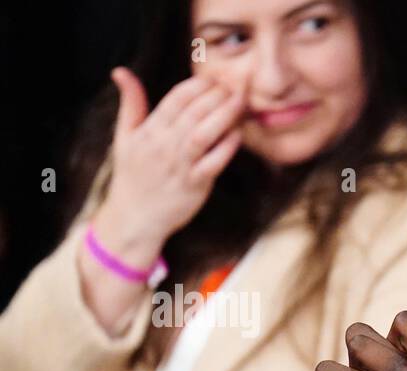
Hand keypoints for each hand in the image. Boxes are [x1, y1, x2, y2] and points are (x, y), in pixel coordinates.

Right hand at [93, 68, 245, 262]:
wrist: (135, 217)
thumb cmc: (132, 175)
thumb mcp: (124, 136)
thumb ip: (130, 104)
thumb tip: (121, 72)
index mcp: (149, 131)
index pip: (175, 99)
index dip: (197, 85)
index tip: (215, 77)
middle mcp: (164, 145)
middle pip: (193, 112)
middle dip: (216, 95)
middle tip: (235, 84)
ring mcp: (180, 165)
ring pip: (204, 134)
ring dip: (224, 115)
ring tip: (240, 101)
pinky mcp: (195, 185)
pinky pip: (213, 162)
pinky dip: (226, 147)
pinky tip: (238, 133)